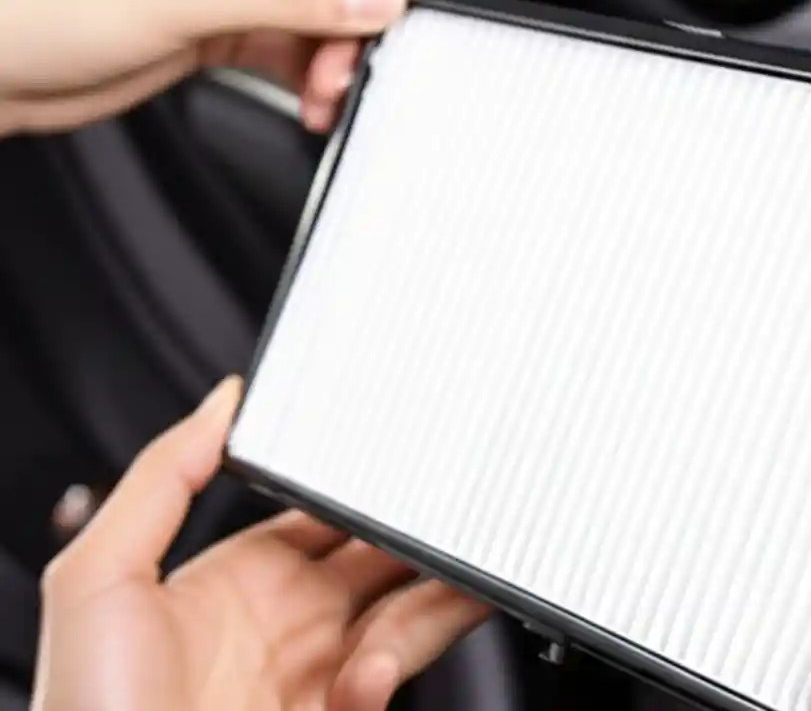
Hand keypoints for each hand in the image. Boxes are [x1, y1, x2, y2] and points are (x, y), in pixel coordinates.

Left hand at [0, 0, 407, 137]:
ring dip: (333, 62)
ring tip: (325, 97)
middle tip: (342, 75)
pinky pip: (286, 48)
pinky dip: (308, 79)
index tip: (380, 26)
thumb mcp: (179, 1)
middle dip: (350, 31)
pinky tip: (311, 100)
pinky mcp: (215, 27)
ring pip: (313, 19)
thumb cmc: (35, 8)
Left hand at [34, 377, 490, 710]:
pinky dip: (393, 671)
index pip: (321, 516)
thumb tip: (223, 401)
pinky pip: (395, 679)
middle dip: (418, 542)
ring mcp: (317, 675)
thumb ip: (162, 479)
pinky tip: (366, 680)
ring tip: (411, 619)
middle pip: (380, 562)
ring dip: (423, 611)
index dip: (360, 491)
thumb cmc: (91, 707)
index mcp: (236, 580)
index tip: (397, 465)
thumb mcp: (101, 576)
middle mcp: (286, 625)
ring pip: (407, 617)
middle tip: (447, 526)